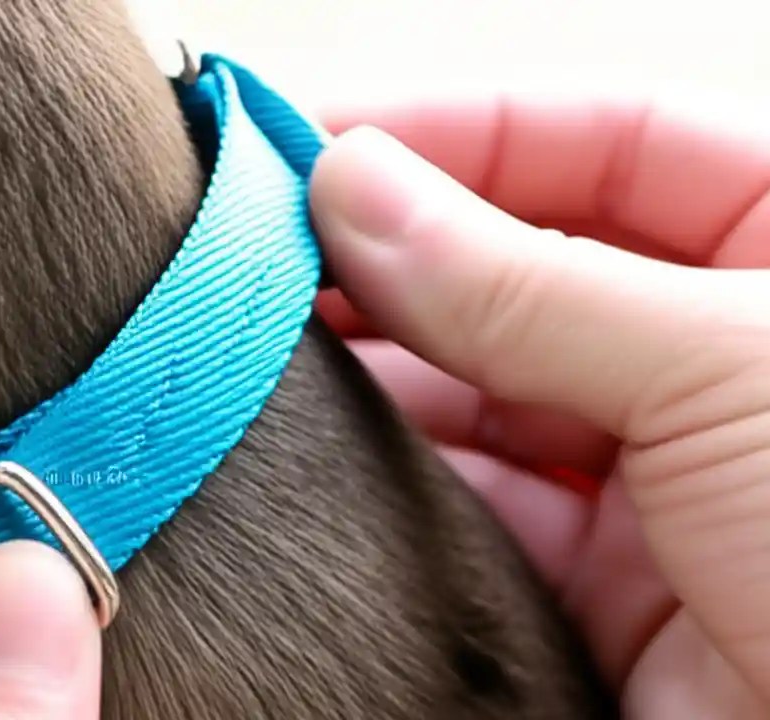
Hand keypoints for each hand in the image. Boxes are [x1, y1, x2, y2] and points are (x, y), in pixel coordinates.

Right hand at [310, 99, 769, 717]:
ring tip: (268, 340)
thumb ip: (527, 282)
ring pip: (482, 384)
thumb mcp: (723, 373)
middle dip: (398, 248)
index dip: (464, 128)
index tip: (325, 138)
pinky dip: (391, 475)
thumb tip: (362, 191)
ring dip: (378, 362)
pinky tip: (319, 449)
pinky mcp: (601, 583)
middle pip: (527, 260)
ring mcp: (657, 472)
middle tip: (263, 241)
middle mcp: (719, 355)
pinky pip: (472, 501)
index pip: (610, 138)